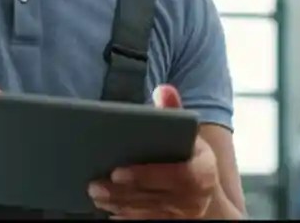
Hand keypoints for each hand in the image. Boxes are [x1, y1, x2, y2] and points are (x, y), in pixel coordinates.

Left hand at [88, 85, 218, 219]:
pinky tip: (107, 209)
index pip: (176, 176)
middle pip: (154, 197)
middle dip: (122, 191)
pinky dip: (125, 216)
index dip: (146, 174)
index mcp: (203, 171)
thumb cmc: (189, 155)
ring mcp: (182, 215)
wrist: (205, 191)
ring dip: (118, 204)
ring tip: (95, 193)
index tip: (118, 171)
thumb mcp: (188, 133)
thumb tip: (163, 90)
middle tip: (94, 183)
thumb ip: (175, 112)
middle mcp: (195, 198)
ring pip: (146, 212)